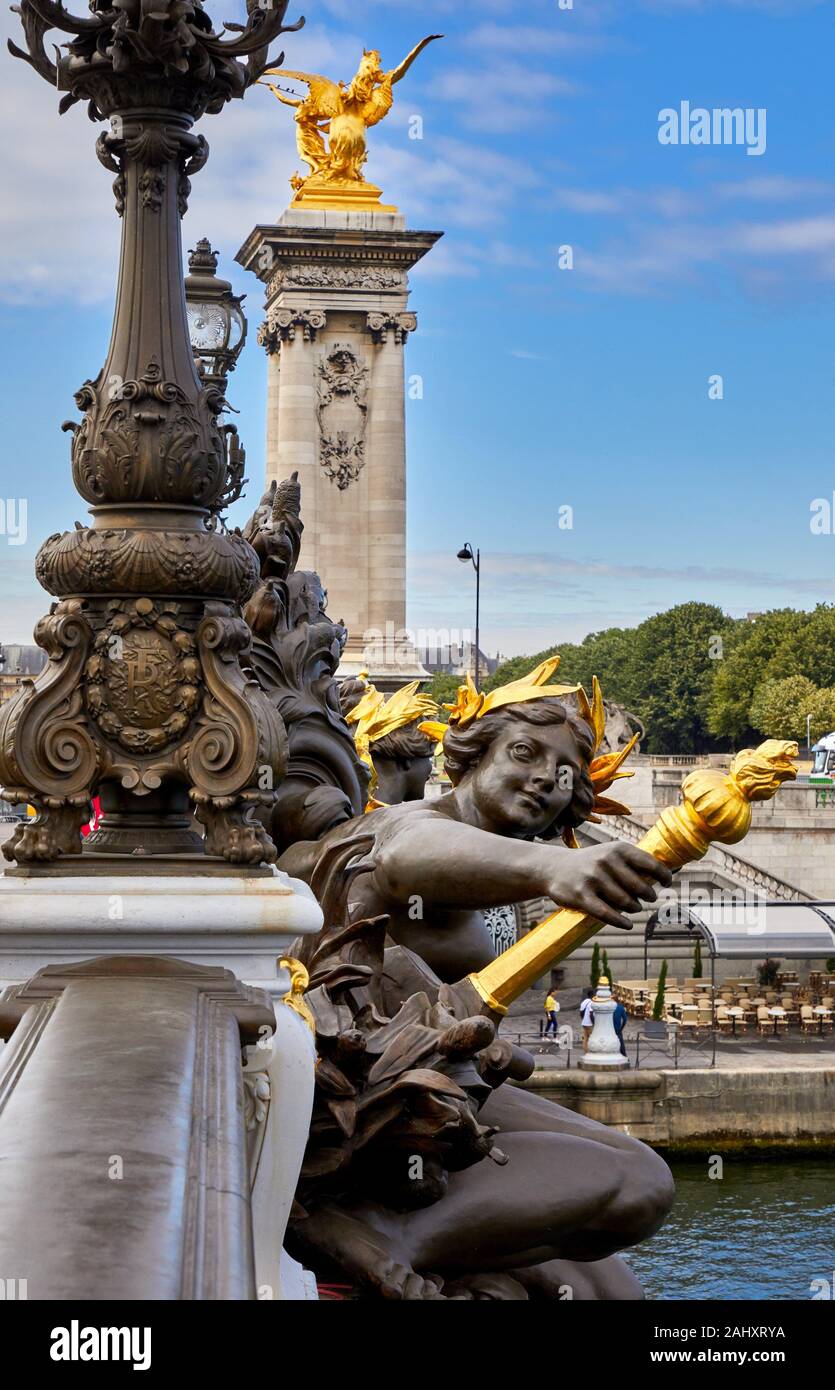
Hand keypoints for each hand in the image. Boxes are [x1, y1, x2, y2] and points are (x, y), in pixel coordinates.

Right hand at [546, 841, 671, 931]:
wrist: (554, 867)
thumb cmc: (591, 862)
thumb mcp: (611, 853)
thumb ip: (636, 862)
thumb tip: (672, 870)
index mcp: (618, 849)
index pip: (651, 864)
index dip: (664, 876)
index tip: (667, 884)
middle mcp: (606, 861)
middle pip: (640, 888)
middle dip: (648, 896)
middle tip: (647, 899)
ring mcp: (593, 879)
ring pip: (625, 902)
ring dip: (634, 908)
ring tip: (633, 908)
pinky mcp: (581, 896)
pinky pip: (607, 914)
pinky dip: (621, 922)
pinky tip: (627, 924)